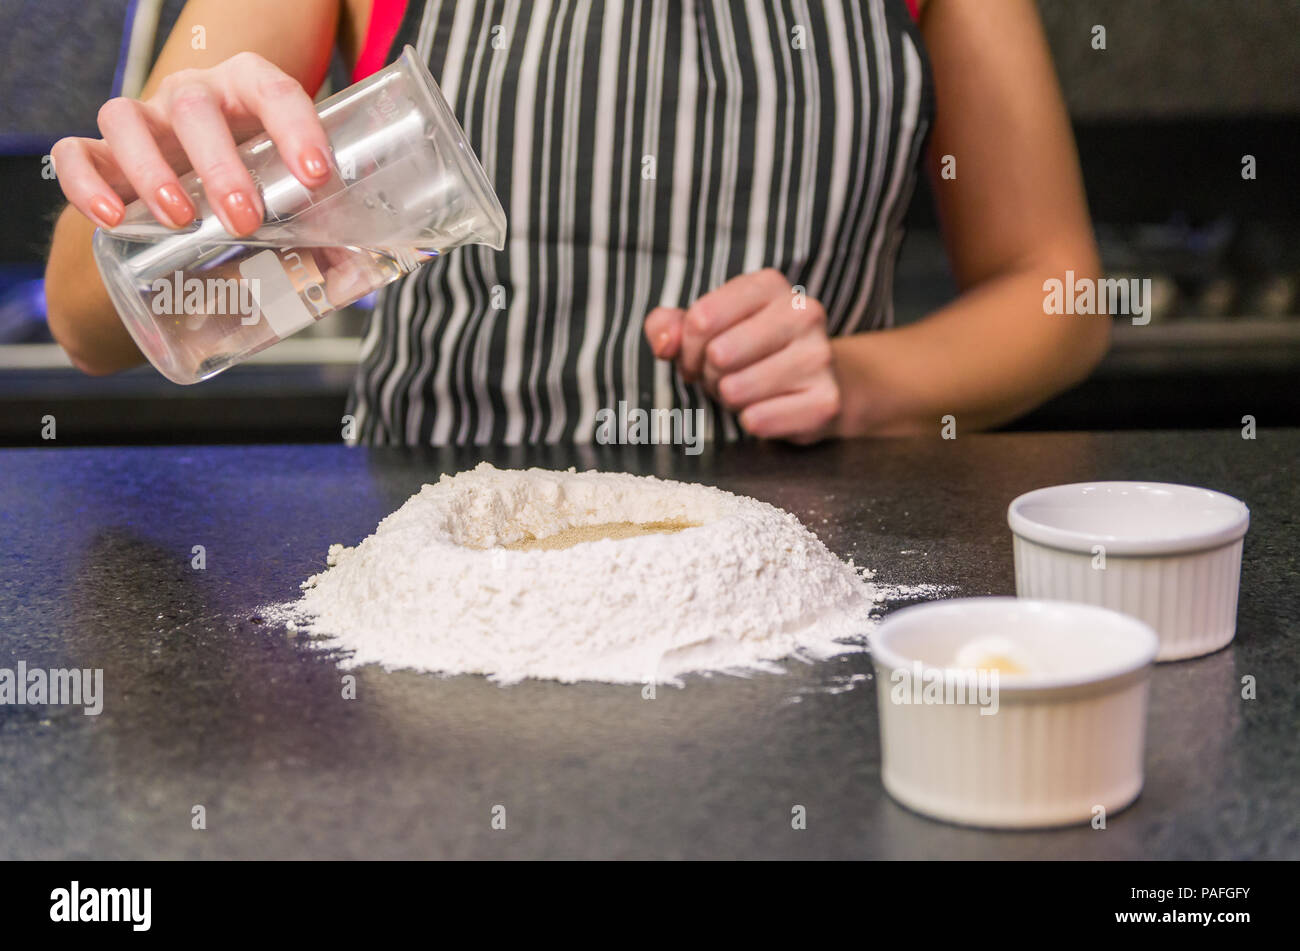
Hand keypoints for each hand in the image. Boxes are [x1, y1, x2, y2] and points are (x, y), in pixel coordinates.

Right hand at [51, 52, 331, 236]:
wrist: (197, 188)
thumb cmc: (258, 183)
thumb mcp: (291, 193)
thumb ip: (324, 222)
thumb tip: (362, 274)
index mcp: (248, 91)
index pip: (274, 90)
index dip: (296, 128)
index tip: (315, 176)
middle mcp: (192, 96)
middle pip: (195, 109)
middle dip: (221, 165)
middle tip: (245, 219)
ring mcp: (143, 120)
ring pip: (128, 119)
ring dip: (152, 170)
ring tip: (180, 219)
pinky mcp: (101, 152)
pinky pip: (76, 154)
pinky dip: (86, 183)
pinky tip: (110, 218)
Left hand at [643, 268, 840, 442]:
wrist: (814, 385)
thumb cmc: (748, 353)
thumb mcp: (703, 329)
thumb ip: (667, 326)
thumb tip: (665, 343)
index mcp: (769, 285)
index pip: (701, 319)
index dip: (688, 348)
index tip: (700, 356)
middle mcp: (803, 312)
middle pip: (718, 354)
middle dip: (709, 374)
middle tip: (726, 375)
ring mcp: (820, 356)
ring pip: (736, 390)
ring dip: (730, 399)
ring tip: (749, 389)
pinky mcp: (827, 401)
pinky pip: (758, 420)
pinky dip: (752, 422)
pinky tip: (769, 409)